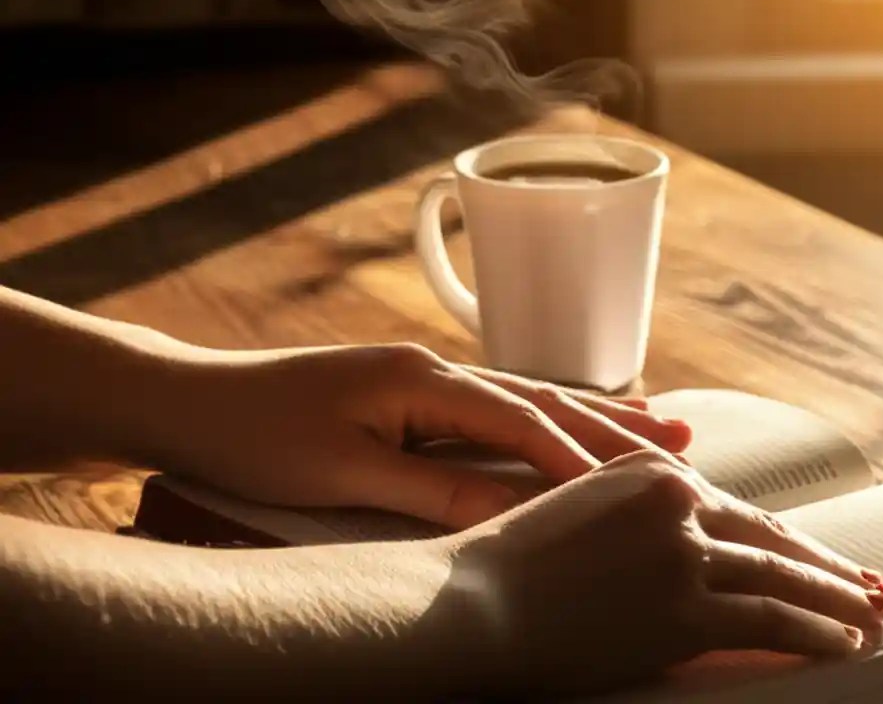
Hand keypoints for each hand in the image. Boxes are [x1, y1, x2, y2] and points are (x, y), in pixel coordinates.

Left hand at [142, 343, 691, 527]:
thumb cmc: (255, 437)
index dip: (585, 460)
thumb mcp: (345, 474)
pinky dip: (551, 419)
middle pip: (544, 401)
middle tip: (688, 446)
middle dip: (616, 428)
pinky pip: (501, 407)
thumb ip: (434, 492)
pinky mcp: (414, 395)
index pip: (525, 423)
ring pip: (530, 399)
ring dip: (596, 417)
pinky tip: (574, 423)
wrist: (188, 399)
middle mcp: (435, 371)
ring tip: (662, 427)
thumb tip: (515, 517)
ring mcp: (426, 379)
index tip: (642, 492)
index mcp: (422, 382)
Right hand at [427, 451, 882, 696]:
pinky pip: (770, 620)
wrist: (472, 604)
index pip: (734, 508)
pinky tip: (842, 641)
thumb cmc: (506, 566)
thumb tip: (685, 545)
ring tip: (868, 611)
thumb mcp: (578, 513)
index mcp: (651, 470)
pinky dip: (816, 631)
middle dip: (823, 563)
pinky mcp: (686, 609)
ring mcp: (685, 555)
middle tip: (864, 579)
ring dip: (834, 597)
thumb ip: (635, 517)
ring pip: (782, 575)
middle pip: (770, 535)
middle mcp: (678, 501)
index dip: (781, 535)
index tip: (809, 550)